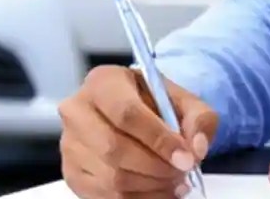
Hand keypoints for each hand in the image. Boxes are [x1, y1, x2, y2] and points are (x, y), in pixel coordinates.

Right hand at [59, 65, 218, 198]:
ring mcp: (70, 144)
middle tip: (183, 172)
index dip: (159, 140)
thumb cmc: (156, 104)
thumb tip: (196, 149)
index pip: (127, 114)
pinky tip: (159, 192)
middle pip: (115, 149)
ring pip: (111, 177)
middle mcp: (77, 110)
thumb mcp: (184, 100)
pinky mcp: (72, 173)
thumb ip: (199, 118)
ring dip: (150, 186)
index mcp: (104, 82)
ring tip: (175, 182)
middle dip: (156, 167)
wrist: (133, 114)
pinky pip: (104, 196)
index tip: (186, 158)